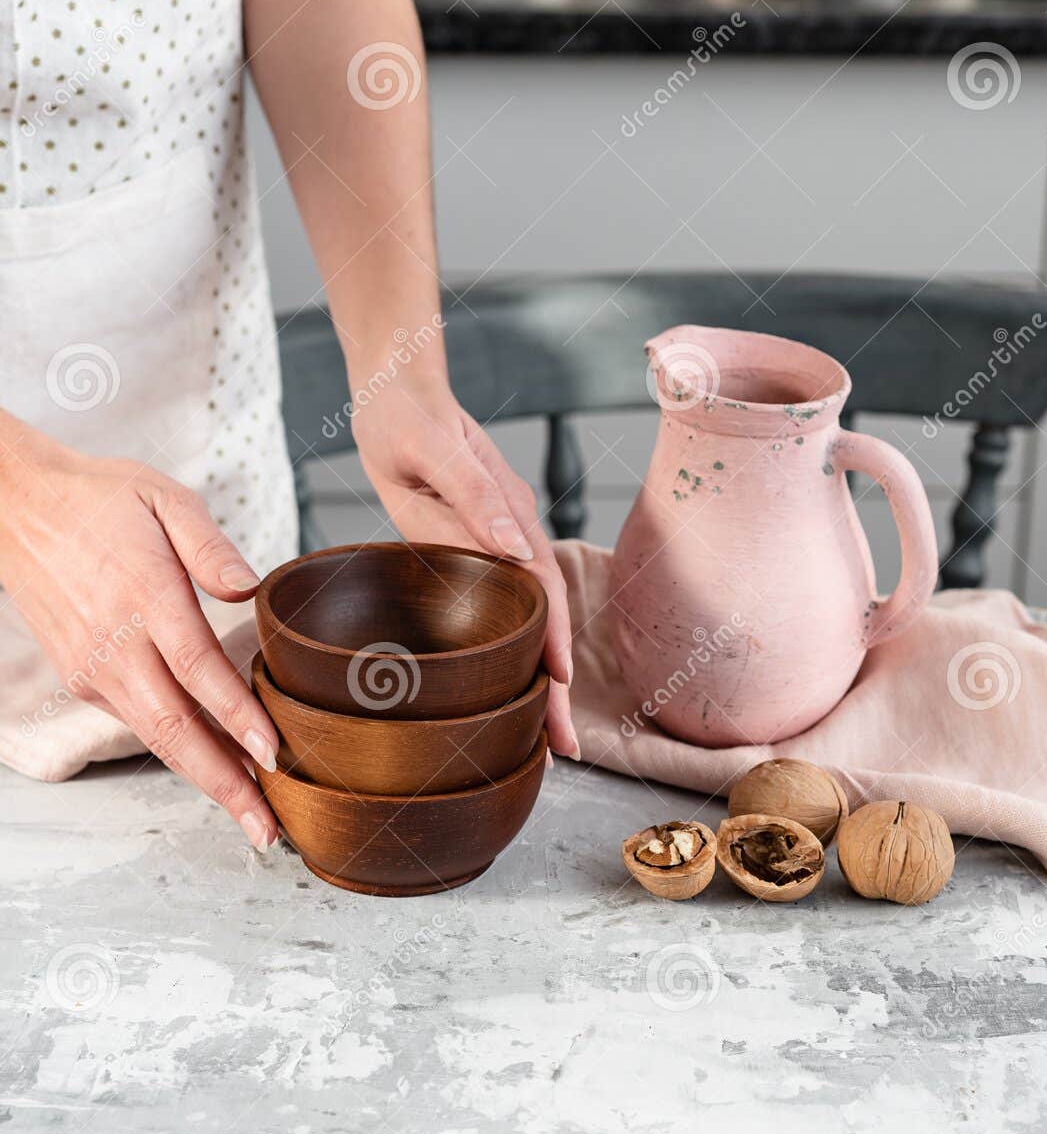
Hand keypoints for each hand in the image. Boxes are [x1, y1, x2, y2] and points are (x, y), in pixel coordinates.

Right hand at [0, 419, 281, 848]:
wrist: (18, 508)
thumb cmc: (102, 500)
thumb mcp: (165, 498)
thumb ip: (210, 546)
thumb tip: (251, 587)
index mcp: (143, 595)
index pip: (198, 669)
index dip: (237, 716)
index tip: (273, 753)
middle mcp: (115, 643)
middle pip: (175, 728)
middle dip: (225, 783)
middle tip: (268, 828)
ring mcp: (93, 667)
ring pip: (155, 736)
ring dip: (204, 778)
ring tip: (251, 813)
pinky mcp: (81, 678)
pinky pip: (139, 722)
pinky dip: (178, 750)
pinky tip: (215, 765)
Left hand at [354, 385, 579, 759]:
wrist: (396, 385)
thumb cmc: (405, 416)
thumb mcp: (433, 449)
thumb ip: (477, 497)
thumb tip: (518, 549)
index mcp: (509, 519)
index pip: (545, 599)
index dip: (556, 651)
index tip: (562, 701)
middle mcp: (513, 535)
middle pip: (547, 619)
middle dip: (557, 685)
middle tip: (562, 748)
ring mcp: (500, 540)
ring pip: (532, 616)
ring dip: (543, 672)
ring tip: (546, 729)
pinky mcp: (481, 542)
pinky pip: (507, 602)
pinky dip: (520, 644)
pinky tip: (513, 676)